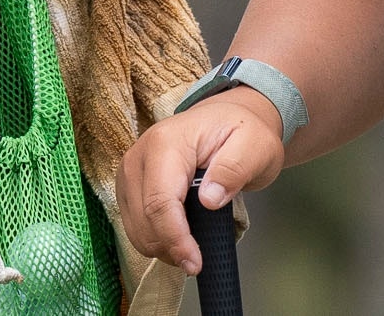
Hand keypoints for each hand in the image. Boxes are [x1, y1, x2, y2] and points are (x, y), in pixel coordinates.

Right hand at [115, 87, 286, 273]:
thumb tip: (209, 200)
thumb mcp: (255, 146)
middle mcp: (138, 156)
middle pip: (143, 220)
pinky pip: (134, 225)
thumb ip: (234, 169)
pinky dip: (155, 239)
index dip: (176, 239)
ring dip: (162, 247)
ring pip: (135, 228)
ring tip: (192, 246)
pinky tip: (178, 236)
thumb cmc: (242, 132)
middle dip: (170, 248)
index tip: (195, 264)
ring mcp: (129, 171)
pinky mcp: (128, 186)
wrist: (226, 119)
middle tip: (200, 258)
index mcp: (165, 143)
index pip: (160, 203)